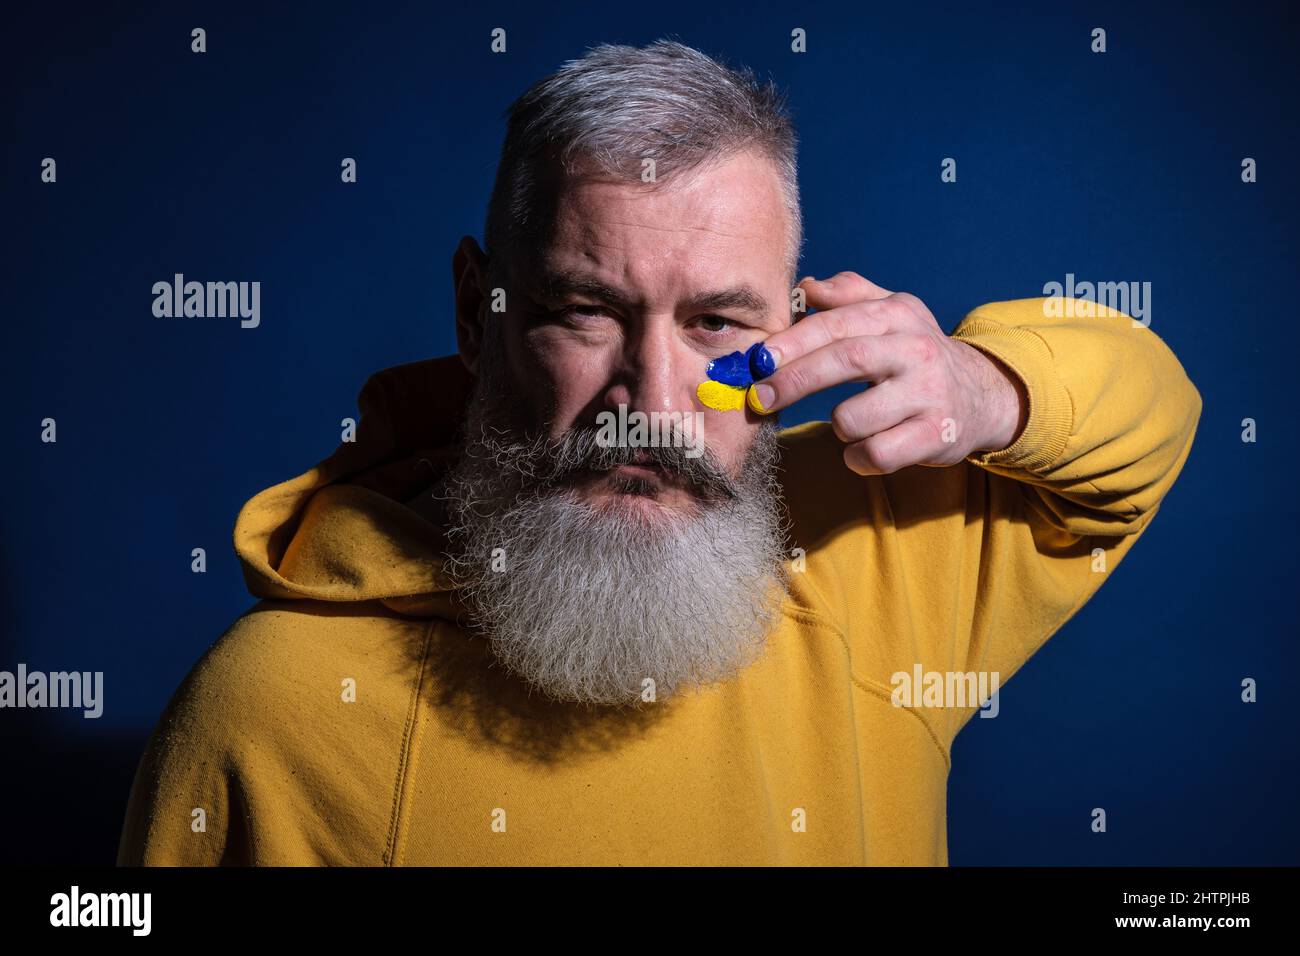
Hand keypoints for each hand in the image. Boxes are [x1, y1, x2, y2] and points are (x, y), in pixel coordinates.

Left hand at [749, 272, 1027, 474]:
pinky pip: (876, 454)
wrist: (981, 396)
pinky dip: (858, 457)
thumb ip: (849, 295)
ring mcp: (929, 394)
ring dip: (838, 426)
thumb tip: (807, 287)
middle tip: (760, 399)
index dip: (793, 343)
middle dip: (793, 381)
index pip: (837, 324)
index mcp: (898, 315)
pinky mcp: (937, 436)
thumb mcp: (892, 313)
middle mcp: (917, 350)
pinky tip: (865, 447)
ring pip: (853, 418)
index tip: (757, 360)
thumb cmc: (915, 354)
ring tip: (849, 422)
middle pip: (844, 361)